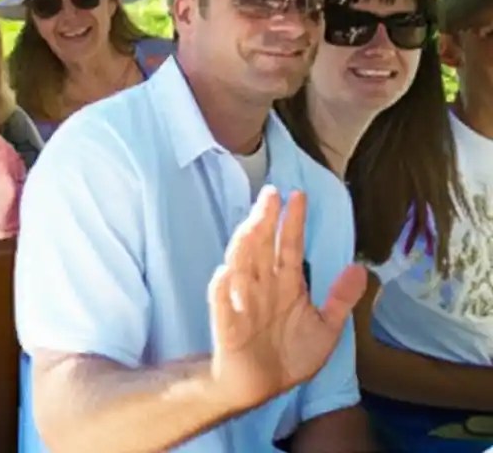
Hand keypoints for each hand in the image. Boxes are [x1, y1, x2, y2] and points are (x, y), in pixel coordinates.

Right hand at [208, 187, 367, 411]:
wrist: (260, 388)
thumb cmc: (289, 355)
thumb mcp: (326, 328)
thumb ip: (340, 299)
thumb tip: (360, 267)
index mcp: (286, 284)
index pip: (289, 246)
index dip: (293, 222)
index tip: (297, 195)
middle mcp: (263, 286)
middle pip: (262, 247)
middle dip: (265, 221)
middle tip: (269, 194)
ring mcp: (243, 302)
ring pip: (241, 266)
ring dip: (245, 244)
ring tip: (253, 223)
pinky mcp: (228, 324)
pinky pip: (221, 302)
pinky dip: (222, 288)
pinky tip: (226, 272)